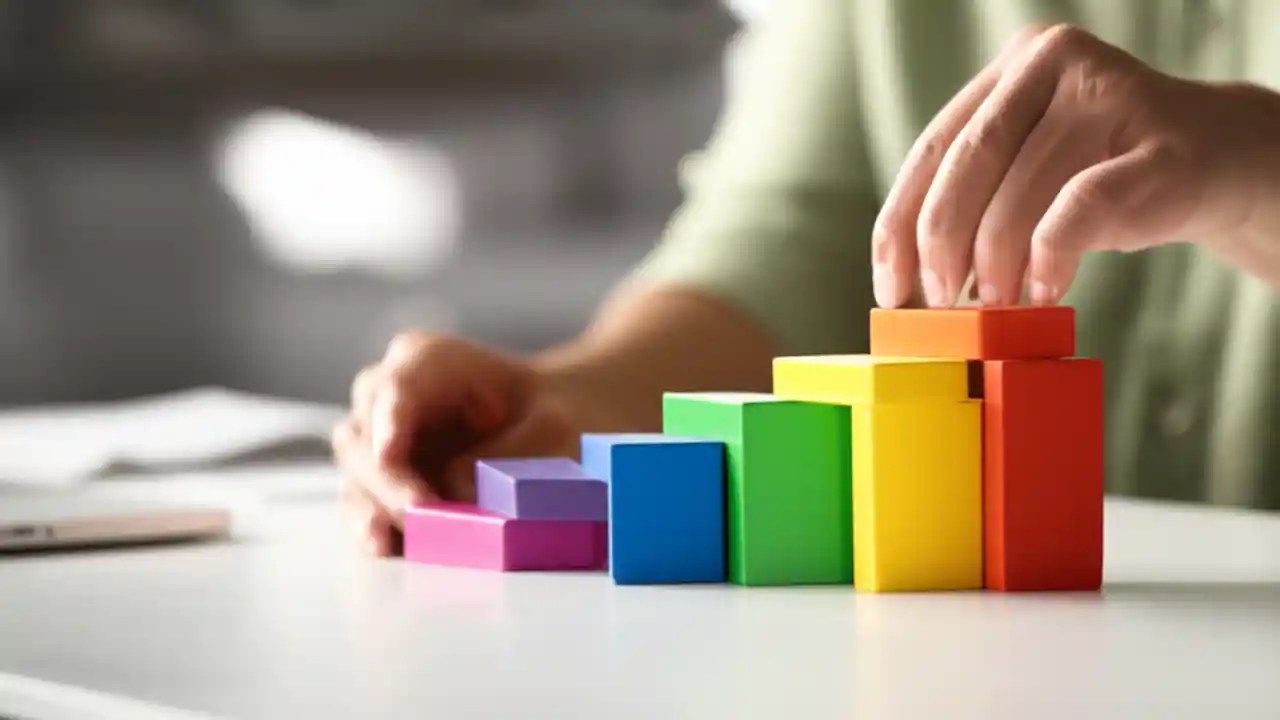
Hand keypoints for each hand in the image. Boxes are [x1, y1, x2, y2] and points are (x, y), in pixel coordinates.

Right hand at [332, 334, 580, 555]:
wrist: (546, 429)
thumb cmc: (547, 416)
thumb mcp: (549, 424)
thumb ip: (510, 451)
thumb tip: (456, 488)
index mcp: (430, 362)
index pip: (399, 386)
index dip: (389, 419)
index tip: (390, 453)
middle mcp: (390, 395)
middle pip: (365, 432)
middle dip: (389, 476)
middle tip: (420, 510)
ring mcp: (377, 440)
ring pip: (357, 471)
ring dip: (375, 504)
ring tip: (399, 536)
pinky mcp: (378, 483)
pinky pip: (361, 504)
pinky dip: (369, 525)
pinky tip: (382, 545)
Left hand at [873, 24, 1279, 307]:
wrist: (1217, 161)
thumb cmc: (1105, 176)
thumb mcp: (1030, 175)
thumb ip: (976, 203)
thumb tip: (910, 286)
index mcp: (1009, 69)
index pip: (933, 149)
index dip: (900, 224)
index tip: (889, 288)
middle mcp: (1051, 62)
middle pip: (967, 163)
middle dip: (942, 245)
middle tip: (940, 301)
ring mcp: (1106, 93)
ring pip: (1019, 192)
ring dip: (996, 264)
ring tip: (996, 305)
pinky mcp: (1156, 140)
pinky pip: (1080, 209)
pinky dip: (1049, 257)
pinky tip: (1044, 288)